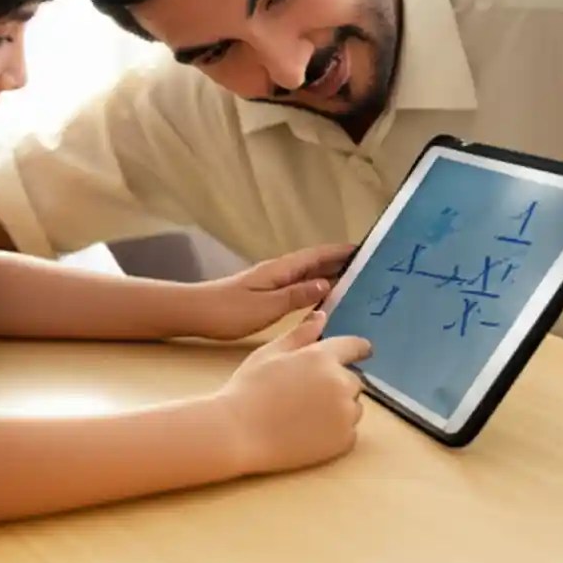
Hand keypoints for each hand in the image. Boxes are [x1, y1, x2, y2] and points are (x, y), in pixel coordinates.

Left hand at [192, 243, 354, 340]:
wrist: (194, 313)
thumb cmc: (227, 311)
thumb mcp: (266, 306)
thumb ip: (296, 295)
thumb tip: (327, 283)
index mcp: (280, 270)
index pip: (316, 256)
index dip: (340, 252)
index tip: (364, 249)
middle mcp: (278, 272)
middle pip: (314, 264)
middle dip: (340, 263)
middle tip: (368, 268)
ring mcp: (270, 283)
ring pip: (306, 276)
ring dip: (328, 277)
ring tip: (354, 283)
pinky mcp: (264, 295)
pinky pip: (297, 288)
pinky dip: (313, 290)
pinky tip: (322, 300)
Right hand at [218, 311, 371, 475]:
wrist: (238, 433)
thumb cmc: (248, 389)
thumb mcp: (269, 353)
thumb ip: (299, 334)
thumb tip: (321, 316)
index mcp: (322, 357)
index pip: (355, 346)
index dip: (359, 348)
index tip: (363, 351)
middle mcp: (340, 383)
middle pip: (353, 380)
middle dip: (336, 383)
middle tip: (306, 395)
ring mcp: (345, 414)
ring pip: (352, 407)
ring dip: (338, 408)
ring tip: (305, 416)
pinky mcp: (344, 440)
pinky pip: (349, 432)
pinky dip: (335, 432)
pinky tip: (309, 433)